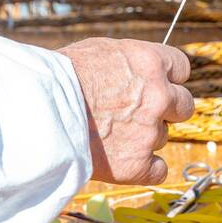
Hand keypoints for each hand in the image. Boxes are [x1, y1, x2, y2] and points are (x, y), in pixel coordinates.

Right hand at [57, 38, 193, 184]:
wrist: (37, 111)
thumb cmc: (59, 76)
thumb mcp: (100, 51)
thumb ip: (130, 62)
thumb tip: (139, 69)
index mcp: (151, 62)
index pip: (182, 68)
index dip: (169, 79)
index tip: (156, 85)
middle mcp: (158, 96)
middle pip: (184, 105)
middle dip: (166, 109)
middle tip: (138, 113)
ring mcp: (149, 132)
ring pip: (163, 137)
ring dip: (144, 137)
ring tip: (110, 134)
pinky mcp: (136, 165)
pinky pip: (158, 170)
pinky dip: (144, 168)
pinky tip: (123, 161)